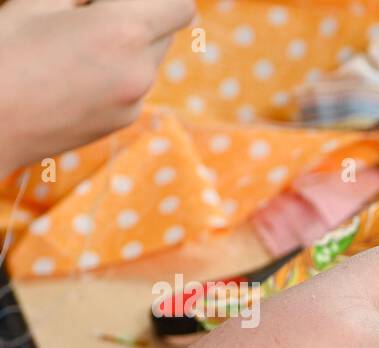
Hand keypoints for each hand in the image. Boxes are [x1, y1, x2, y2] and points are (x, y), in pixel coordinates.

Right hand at [0, 0, 195, 175]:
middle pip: (166, 31)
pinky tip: (73, 70)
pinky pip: (133, 85)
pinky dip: (117, 69)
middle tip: (90, 10)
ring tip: (76, 40)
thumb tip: (101, 2)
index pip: (179, 6)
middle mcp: (139, 72)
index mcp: (122, 33)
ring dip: (128, 42)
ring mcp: (134, 102)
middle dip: (140, 13)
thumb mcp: (38, 3)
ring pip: (150, 59)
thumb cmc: (3, 53)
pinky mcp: (122, 122)